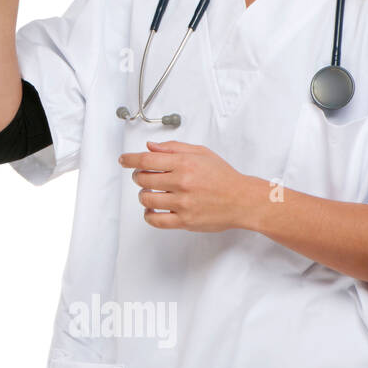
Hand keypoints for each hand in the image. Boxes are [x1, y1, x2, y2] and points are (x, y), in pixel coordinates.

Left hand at [118, 140, 261, 232]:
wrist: (243, 200)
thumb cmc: (224, 177)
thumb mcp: (201, 153)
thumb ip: (173, 148)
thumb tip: (149, 146)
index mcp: (185, 163)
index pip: (146, 160)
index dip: (130, 159)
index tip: (123, 160)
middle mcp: (182, 182)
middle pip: (143, 178)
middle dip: (138, 176)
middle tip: (143, 176)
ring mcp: (183, 203)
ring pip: (146, 198)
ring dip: (143, 194)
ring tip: (151, 192)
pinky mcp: (185, 221)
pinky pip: (155, 220)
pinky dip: (148, 214)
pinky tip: (152, 209)